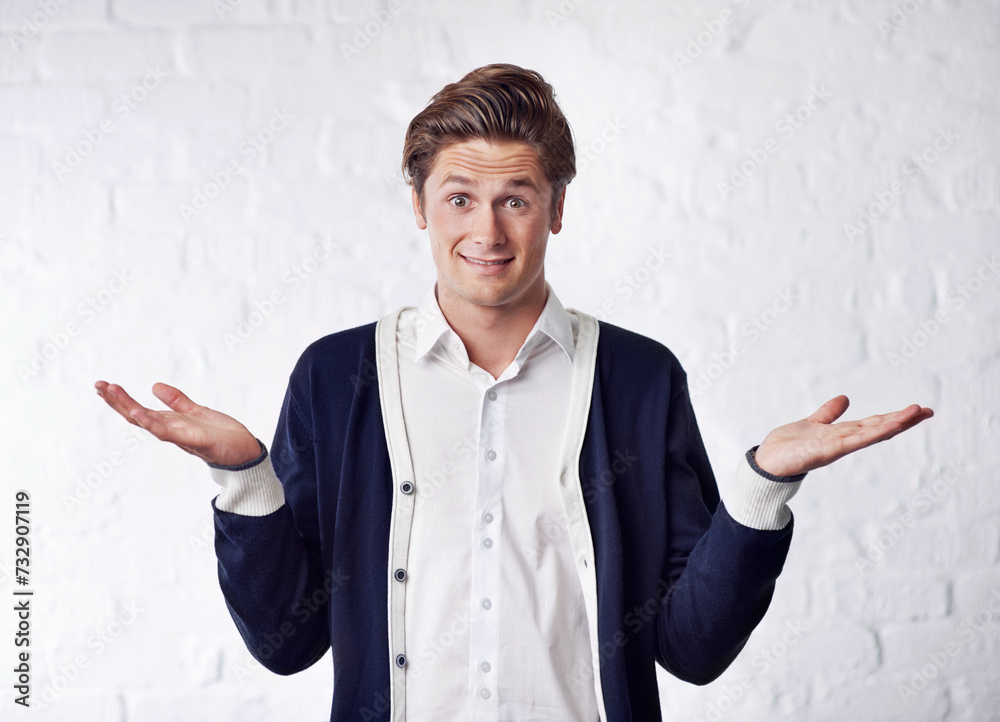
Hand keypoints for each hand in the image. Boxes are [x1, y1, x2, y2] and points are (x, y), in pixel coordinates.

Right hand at [94, 380, 262, 466]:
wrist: (245, 453)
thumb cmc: (222, 435)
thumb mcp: (197, 412)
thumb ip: (177, 401)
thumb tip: (154, 386)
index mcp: (170, 423)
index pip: (139, 410)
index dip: (121, 399)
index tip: (103, 385)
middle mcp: (171, 431)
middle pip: (137, 416)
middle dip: (116, 402)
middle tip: (98, 385)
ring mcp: (181, 437)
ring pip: (148, 422)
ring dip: (129, 407)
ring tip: (111, 391)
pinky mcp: (195, 440)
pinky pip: (169, 433)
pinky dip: (153, 423)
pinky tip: (139, 413)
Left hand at [753, 395, 933, 477]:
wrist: (766, 462)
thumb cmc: (787, 447)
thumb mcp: (812, 423)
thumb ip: (828, 413)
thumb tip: (845, 399)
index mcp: (841, 434)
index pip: (873, 423)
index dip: (894, 417)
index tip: (916, 409)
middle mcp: (843, 441)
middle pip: (878, 428)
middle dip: (902, 420)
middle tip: (927, 411)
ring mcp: (838, 446)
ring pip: (871, 433)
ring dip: (894, 424)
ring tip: (916, 413)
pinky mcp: (828, 450)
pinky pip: (854, 440)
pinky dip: (872, 433)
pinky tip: (889, 426)